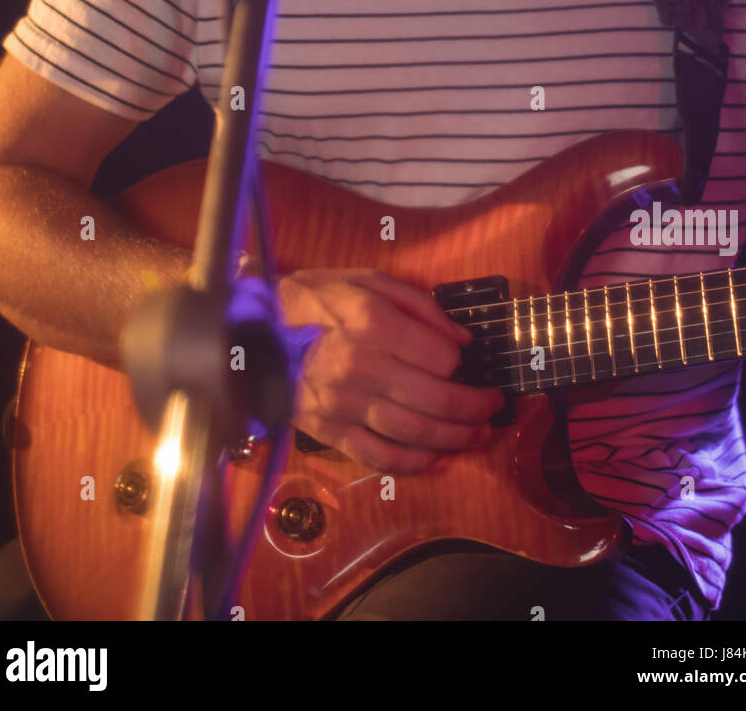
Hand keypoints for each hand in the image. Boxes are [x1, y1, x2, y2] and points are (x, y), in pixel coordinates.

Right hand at [278, 269, 504, 473]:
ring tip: (478, 434)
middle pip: (438, 399)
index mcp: (372, 324)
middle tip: (493, 406)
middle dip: (475, 407)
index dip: (462, 363)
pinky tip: (435, 457)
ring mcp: (344, 404)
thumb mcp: (366, 280)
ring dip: (456, 438)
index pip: (441, 357)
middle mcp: (361, 367)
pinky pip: (380, 457)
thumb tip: (462, 338)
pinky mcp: (329, 431)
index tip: (468, 363)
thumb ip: (418, 304)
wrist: (253, 331)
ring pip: (415, 432)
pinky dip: (414, 463)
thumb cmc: (314, 299)